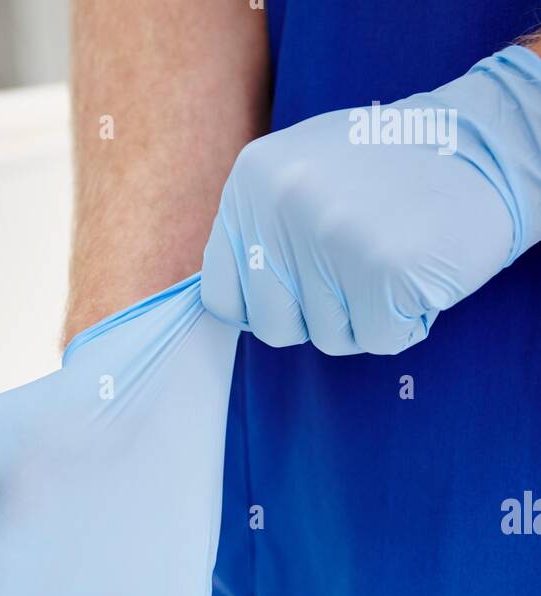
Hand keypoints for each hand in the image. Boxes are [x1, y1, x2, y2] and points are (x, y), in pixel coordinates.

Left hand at [202, 45, 540, 354]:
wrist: (484, 144)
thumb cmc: (393, 171)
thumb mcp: (304, 173)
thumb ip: (261, 232)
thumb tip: (229, 304)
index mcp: (252, 181)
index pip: (222, 293)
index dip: (268, 305)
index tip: (303, 287)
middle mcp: (282, 206)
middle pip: (274, 326)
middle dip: (319, 315)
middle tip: (359, 268)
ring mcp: (331, 238)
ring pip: (328, 338)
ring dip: (366, 316)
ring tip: (393, 257)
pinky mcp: (381, 271)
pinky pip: (377, 341)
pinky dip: (404, 322)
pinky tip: (417, 272)